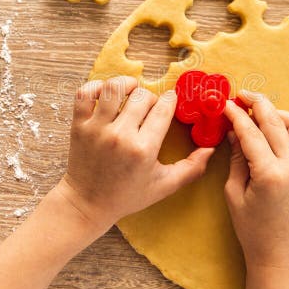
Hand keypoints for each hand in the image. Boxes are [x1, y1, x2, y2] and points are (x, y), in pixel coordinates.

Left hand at [59, 76, 213, 231]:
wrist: (87, 204)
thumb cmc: (127, 195)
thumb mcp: (164, 185)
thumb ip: (191, 168)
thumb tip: (210, 148)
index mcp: (144, 149)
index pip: (163, 109)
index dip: (170, 100)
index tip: (171, 100)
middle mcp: (120, 136)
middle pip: (142, 96)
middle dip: (151, 96)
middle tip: (151, 105)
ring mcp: (97, 129)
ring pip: (114, 88)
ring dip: (126, 84)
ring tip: (132, 89)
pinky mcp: (79, 126)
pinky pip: (85, 94)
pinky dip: (96, 87)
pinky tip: (107, 93)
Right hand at [223, 91, 288, 270]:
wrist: (280, 254)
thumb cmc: (251, 229)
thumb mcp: (234, 193)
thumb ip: (236, 159)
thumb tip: (234, 131)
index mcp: (269, 174)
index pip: (251, 132)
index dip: (236, 115)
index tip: (224, 103)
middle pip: (275, 121)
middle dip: (257, 103)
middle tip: (240, 95)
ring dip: (276, 111)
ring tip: (256, 109)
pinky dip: (286, 124)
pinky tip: (269, 125)